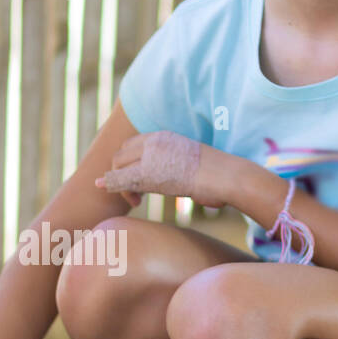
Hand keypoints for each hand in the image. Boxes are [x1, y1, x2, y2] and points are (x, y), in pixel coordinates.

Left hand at [94, 131, 228, 207]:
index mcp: (163, 136)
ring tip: (136, 202)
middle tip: (137, 197)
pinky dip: (111, 186)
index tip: (137, 182)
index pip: (131, 145)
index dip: (128, 164)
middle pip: (121, 154)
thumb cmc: (218, 178)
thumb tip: (192, 192)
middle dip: (120, 174)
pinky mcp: (147, 172)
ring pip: (117, 165)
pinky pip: (120, 178)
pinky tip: (115, 194)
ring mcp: (149, 155)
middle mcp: (154, 141)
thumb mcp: (191, 166)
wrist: (225, 177)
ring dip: (119, 184)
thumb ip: (175, 168)